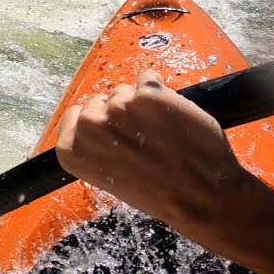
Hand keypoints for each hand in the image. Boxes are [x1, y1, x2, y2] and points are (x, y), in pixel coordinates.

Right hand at [55, 69, 258, 243]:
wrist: (200, 195)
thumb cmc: (159, 192)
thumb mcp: (109, 178)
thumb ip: (98, 147)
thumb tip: (102, 121)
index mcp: (73, 151)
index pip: (75, 116)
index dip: (99, 123)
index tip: (116, 138)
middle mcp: (89, 126)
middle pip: (101, 101)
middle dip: (120, 114)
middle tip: (142, 140)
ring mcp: (119, 107)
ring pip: (126, 90)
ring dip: (142, 104)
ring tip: (159, 133)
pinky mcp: (148, 94)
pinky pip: (149, 78)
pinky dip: (160, 92)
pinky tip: (170, 117)